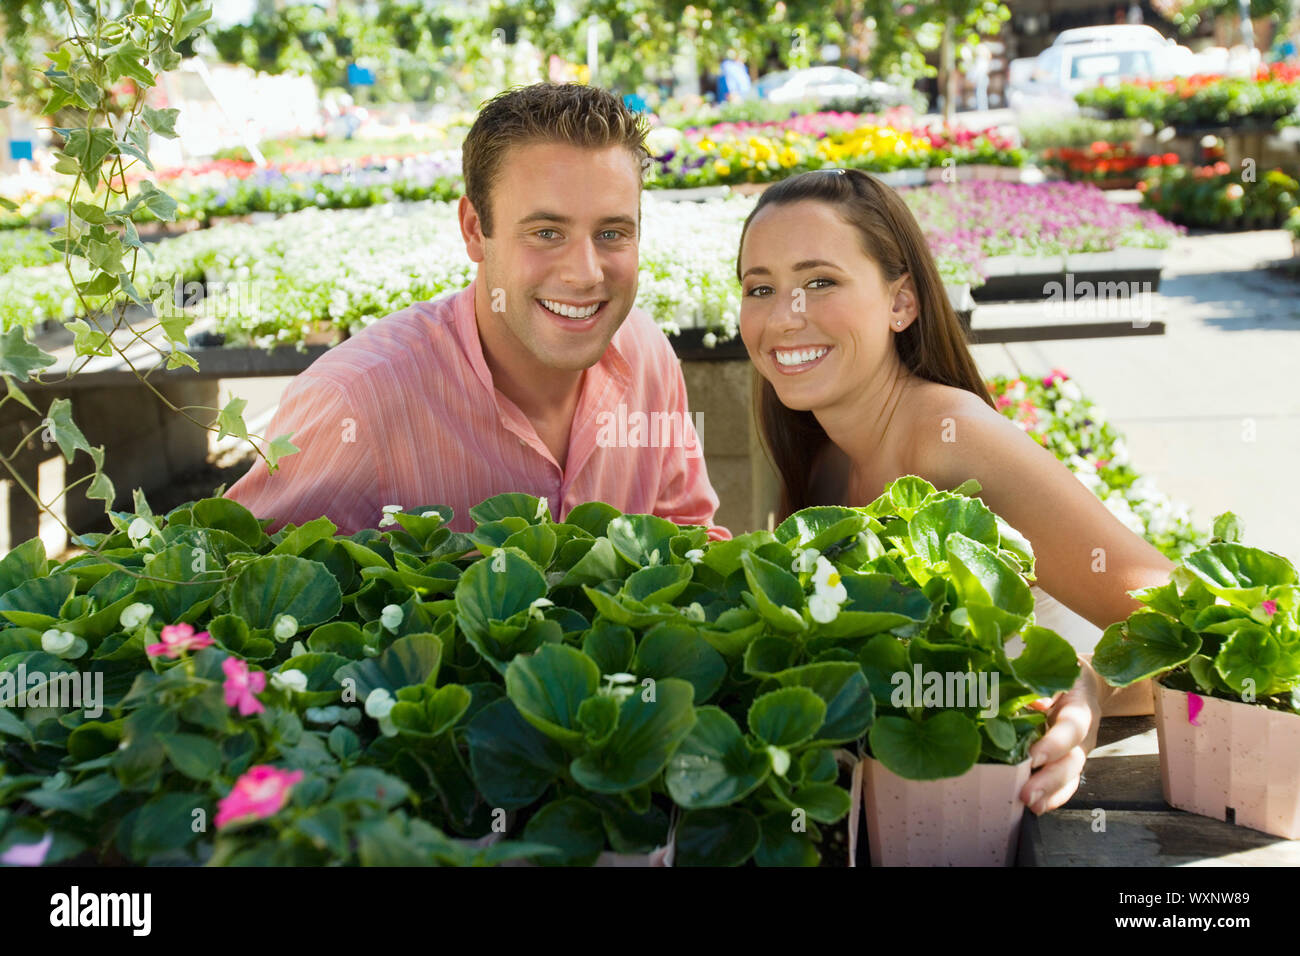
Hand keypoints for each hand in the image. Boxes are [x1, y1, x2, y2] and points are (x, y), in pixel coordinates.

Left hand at [1019, 661, 1102, 815]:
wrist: (1085, 685)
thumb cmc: (1065, 677)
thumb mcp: (1060, 672)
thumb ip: (1048, 684)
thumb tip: (1036, 702)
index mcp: (1081, 710)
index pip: (1072, 729)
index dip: (1055, 744)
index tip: (1033, 757)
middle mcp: (1083, 736)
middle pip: (1072, 762)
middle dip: (1049, 780)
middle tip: (1026, 794)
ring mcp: (1078, 752)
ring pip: (1070, 777)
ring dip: (1049, 794)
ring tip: (1029, 805)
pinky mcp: (1070, 763)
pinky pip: (1066, 784)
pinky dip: (1053, 797)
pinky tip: (1036, 807)